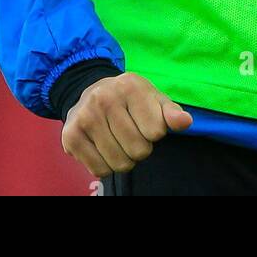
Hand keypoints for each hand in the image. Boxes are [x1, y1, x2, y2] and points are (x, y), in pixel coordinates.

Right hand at [60, 72, 192, 178]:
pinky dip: (106, 166)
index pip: (156, 131)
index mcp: (130, 86)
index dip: (155, 132)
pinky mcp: (71, 136)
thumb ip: (171, 112)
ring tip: (118, 141)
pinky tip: (103, 148)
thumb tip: (186, 122)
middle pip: (138, 151)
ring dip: (124, 159)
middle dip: (140, 148)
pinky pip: (99, 170)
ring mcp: (85, 117)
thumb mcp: (153, 98)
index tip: (145, 121)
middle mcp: (104, 99)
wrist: (90, 91)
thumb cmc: (130, 99)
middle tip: (131, 134)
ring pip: (119, 163)